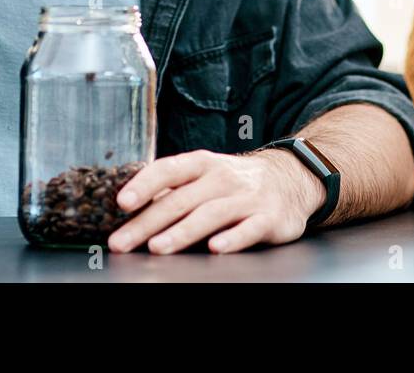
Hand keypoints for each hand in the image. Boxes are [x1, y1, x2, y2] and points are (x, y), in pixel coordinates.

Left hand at [107, 149, 324, 254]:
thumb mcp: (205, 175)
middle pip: (181, 200)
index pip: (168, 169)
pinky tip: (215, 249)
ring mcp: (247, 198)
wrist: (291, 178)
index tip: (122, 203)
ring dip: (182, 232)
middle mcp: (223, 178)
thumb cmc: (236, 182)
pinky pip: (249, 228)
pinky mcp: (269, 218)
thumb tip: (131, 207)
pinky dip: (232, 238)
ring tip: (158, 247)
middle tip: (122, 241)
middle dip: (148, 222)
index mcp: (203, 165)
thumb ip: (173, 189)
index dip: (143, 185)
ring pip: (211, 214)